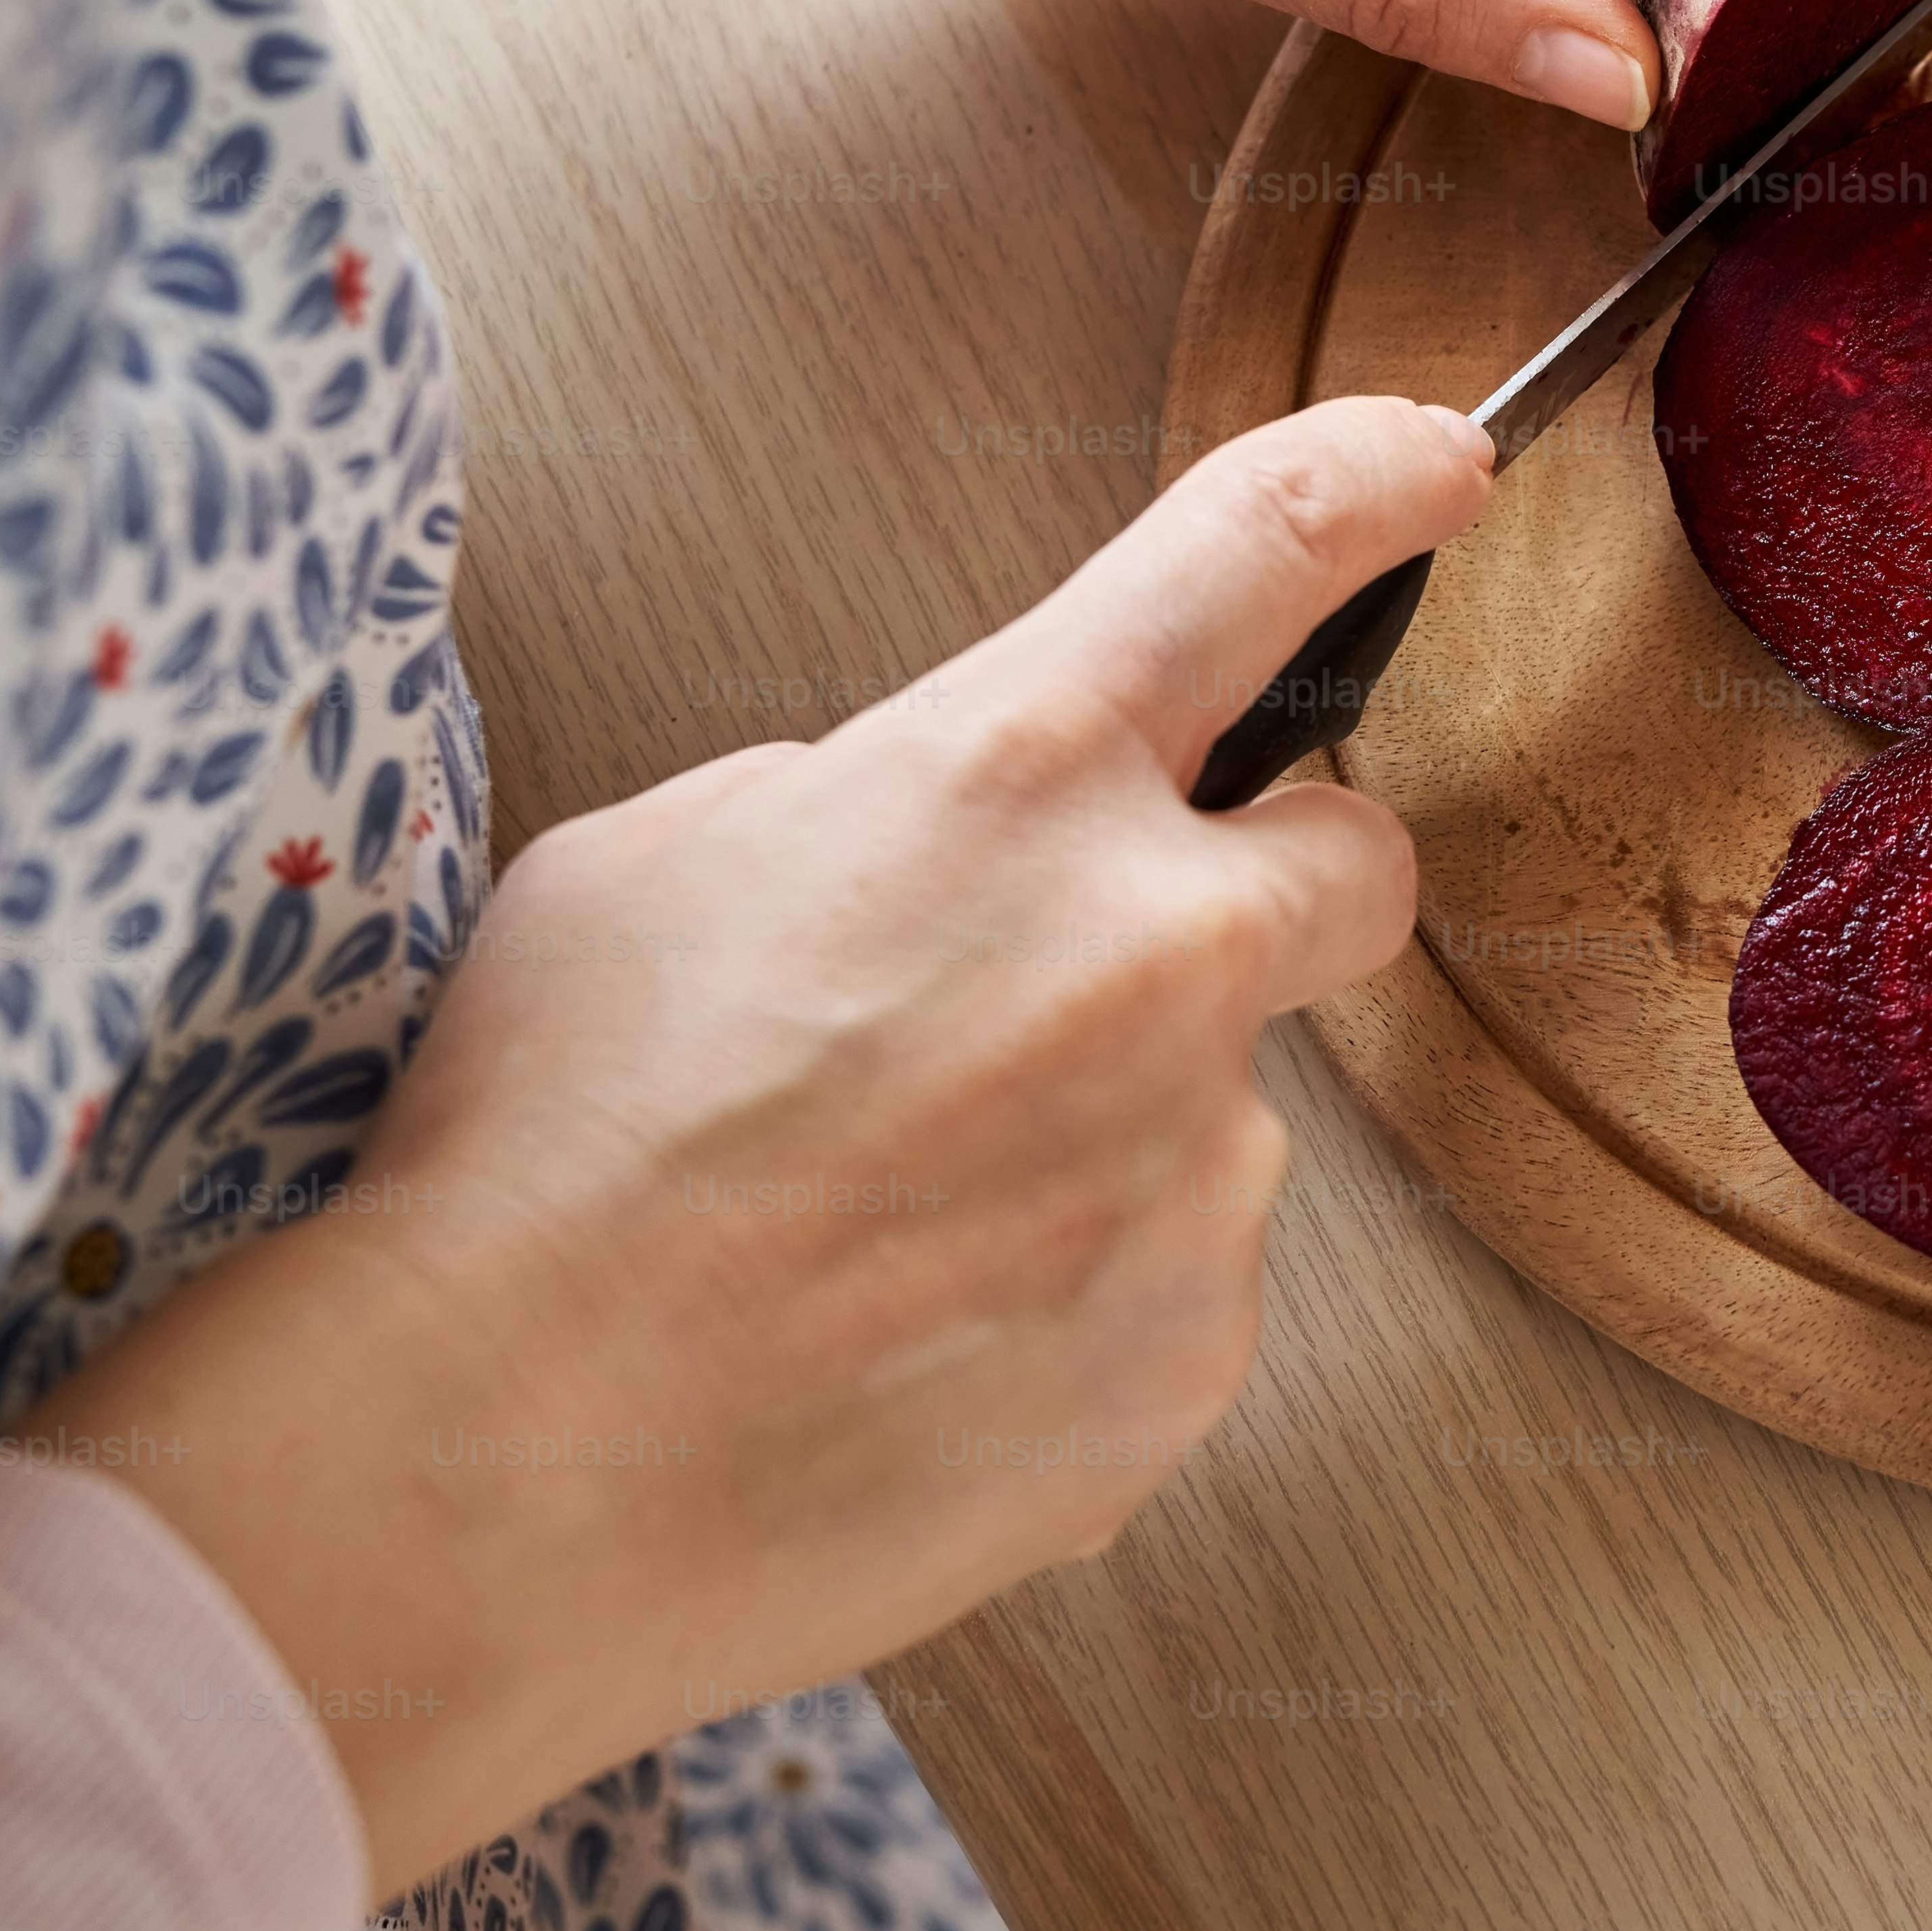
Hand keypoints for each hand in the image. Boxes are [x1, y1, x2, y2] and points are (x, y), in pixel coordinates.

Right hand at [14, 393, 1492, 1896]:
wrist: (497, 1461)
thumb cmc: (545, 1148)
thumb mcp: (666, 858)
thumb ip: (870, 805)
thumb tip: (947, 842)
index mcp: (1012, 778)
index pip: (1254, 554)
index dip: (1367, 486)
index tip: (1433, 469)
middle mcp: (1154, 949)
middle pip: (1347, 866)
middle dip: (1260, 891)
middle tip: (1096, 972)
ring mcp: (1194, 1167)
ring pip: (1211, 1117)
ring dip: (1099, 1144)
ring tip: (882, 1234)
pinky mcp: (1186, 1357)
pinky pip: (1166, 1295)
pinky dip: (1065, 1312)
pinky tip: (905, 1356)